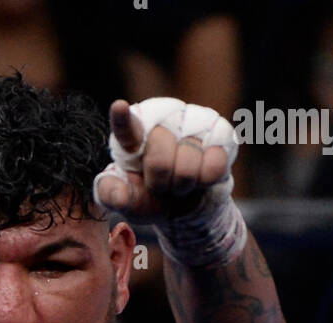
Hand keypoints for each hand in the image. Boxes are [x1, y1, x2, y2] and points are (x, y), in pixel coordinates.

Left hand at [94, 99, 232, 220]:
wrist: (185, 204)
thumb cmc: (151, 196)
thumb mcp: (128, 199)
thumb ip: (113, 195)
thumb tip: (117, 196)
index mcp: (135, 137)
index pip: (127, 129)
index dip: (122, 120)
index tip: (119, 108)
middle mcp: (162, 123)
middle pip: (160, 161)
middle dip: (160, 184)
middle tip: (161, 185)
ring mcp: (192, 123)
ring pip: (188, 168)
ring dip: (182, 186)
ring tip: (179, 181)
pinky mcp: (219, 132)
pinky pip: (214, 165)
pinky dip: (206, 179)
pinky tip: (200, 175)